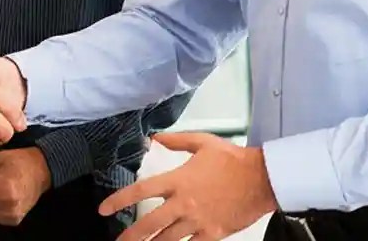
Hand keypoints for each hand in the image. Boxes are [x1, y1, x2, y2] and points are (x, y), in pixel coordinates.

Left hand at [99, 132, 278, 240]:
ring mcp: (198, 221)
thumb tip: (154, 137)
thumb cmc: (233, 159)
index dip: (119, 201)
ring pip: (167, 239)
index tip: (104, 209)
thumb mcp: (202, 142)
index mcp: (178, 180)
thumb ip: (176, 140)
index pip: (141, 191)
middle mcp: (184, 203)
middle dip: (131, 235)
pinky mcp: (213, 233)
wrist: (262, 178)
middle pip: (150, 223)